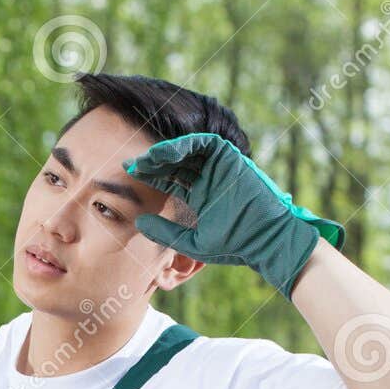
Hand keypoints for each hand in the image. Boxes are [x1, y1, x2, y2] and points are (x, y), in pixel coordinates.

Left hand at [123, 132, 344, 300]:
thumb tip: (138, 223)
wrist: (263, 238)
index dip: (147, 179)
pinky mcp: (227, 156)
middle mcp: (204, 178)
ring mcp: (216, 166)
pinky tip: (164, 153)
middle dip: (151, 165)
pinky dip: (182, 146)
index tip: (126, 178)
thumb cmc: (230, 244)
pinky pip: (201, 144)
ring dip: (163, 154)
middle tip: (129, 167)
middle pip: (172, 165)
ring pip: (184, 152)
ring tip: (144, 161)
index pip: (167, 182)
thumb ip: (165, 231)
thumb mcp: (189, 241)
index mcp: (196, 196)